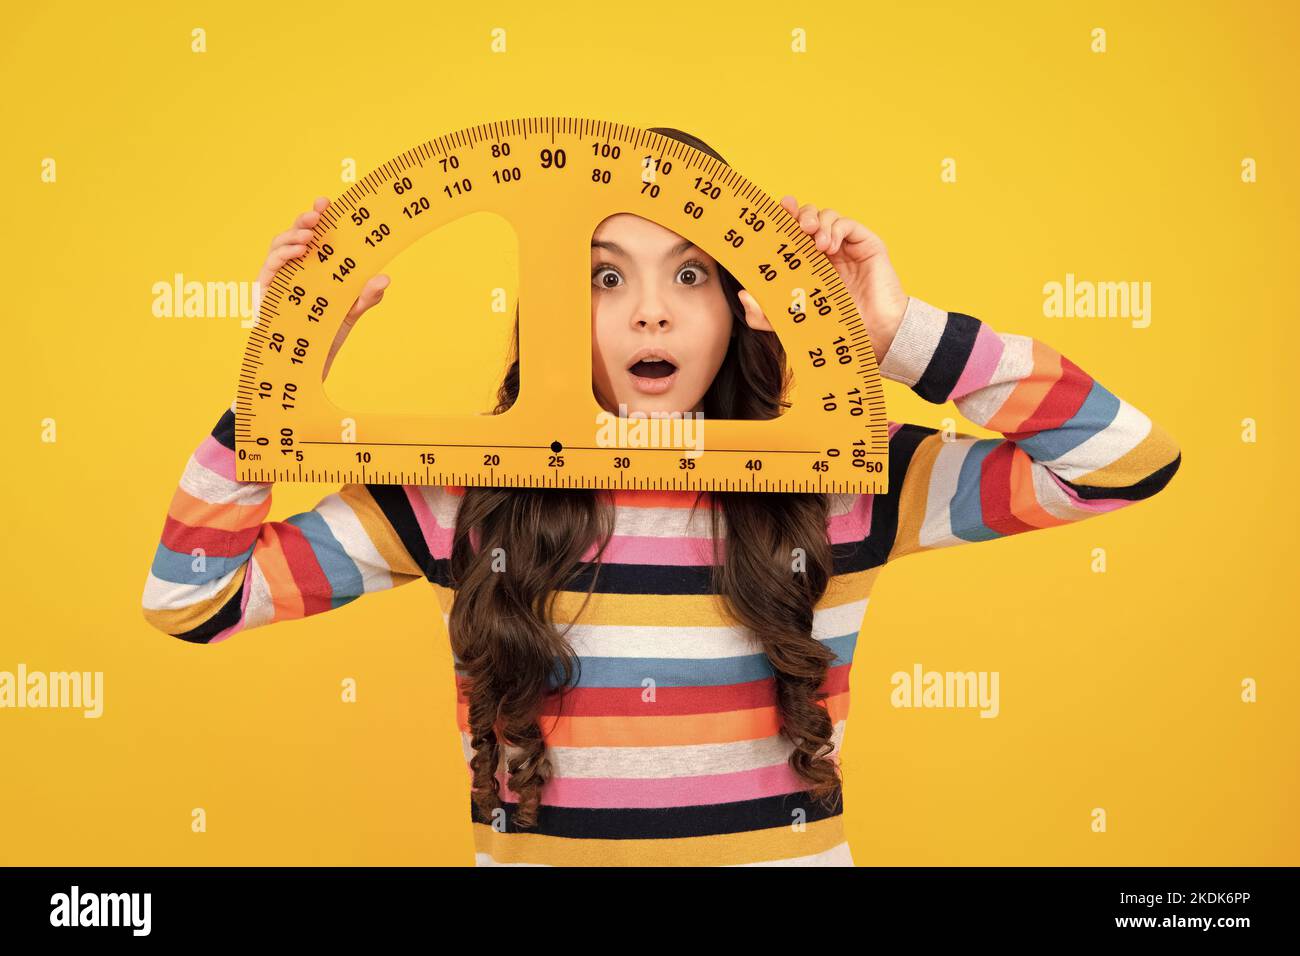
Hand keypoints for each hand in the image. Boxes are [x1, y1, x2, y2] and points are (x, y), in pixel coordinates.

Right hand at [254, 196, 390, 381]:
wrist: (310, 367)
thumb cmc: (326, 338)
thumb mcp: (351, 314)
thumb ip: (367, 297)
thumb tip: (385, 278)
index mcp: (313, 269)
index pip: (314, 237)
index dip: (318, 217)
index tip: (328, 202)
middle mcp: (294, 271)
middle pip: (295, 236)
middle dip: (305, 219)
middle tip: (319, 211)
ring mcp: (278, 281)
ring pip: (279, 246)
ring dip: (292, 235)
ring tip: (310, 234)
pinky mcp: (265, 294)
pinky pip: (269, 268)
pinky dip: (282, 255)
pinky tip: (298, 251)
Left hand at [778, 195, 908, 362]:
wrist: (872, 334)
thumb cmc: (836, 328)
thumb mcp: (790, 323)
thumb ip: (764, 314)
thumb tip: (742, 296)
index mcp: (805, 264)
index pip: (789, 234)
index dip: (779, 221)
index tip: (769, 216)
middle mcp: (823, 252)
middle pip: (805, 217)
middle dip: (796, 214)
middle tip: (792, 222)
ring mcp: (844, 246)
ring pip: (824, 215)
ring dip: (815, 220)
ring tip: (814, 240)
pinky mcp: (864, 243)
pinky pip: (846, 223)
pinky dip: (834, 228)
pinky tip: (829, 247)